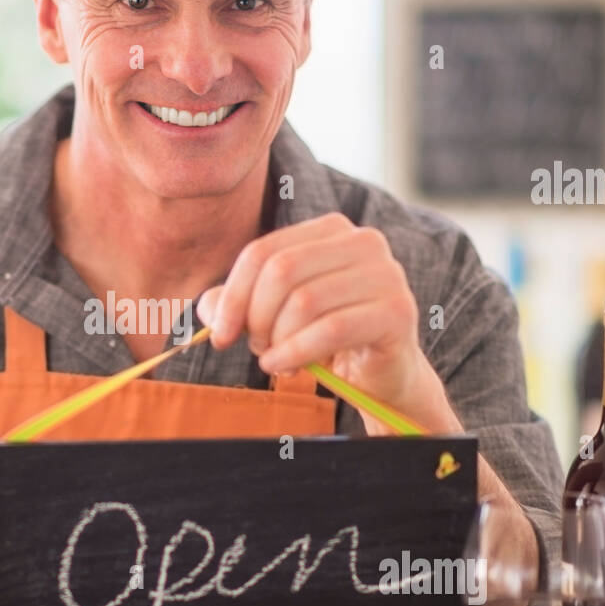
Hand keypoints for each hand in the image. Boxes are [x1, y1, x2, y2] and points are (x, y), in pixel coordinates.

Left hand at [197, 212, 454, 431]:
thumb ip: (239, 303)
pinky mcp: (396, 311)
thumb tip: (207, 307)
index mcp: (331, 230)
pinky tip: (284, 367)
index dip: (233, 295)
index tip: (219, 333)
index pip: (263, 252)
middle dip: (256, 316)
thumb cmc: (326, 339)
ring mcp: (385, 273)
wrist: (382, 375)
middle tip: (256, 347)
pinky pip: (331, 330)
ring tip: (274, 359)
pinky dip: (296, 352)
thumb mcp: (277, 315)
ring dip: (277, 339)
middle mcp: (363, 242)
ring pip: (305, 301)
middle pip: (282, 270)